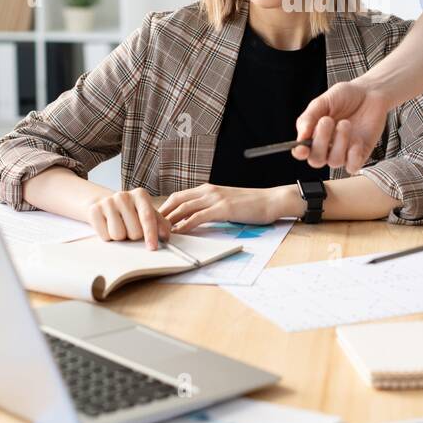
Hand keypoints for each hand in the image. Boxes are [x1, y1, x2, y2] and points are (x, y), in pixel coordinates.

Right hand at [85, 187, 171, 250]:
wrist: (106, 204)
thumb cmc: (132, 212)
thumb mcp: (147, 213)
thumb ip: (160, 223)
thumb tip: (165, 235)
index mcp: (140, 195)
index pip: (147, 217)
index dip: (151, 234)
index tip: (152, 248)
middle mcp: (123, 195)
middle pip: (134, 231)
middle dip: (133, 236)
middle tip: (130, 228)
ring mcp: (107, 202)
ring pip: (118, 235)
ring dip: (121, 237)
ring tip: (119, 227)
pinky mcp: (94, 210)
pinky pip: (105, 236)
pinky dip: (108, 236)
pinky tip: (108, 226)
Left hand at [159, 183, 288, 229]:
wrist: (271, 201)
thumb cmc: (251, 205)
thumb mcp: (227, 203)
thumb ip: (210, 208)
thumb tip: (195, 219)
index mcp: (208, 189)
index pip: (179, 196)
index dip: (165, 207)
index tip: (156, 220)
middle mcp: (209, 190)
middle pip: (177, 200)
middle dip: (162, 213)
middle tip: (151, 227)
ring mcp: (215, 198)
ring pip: (184, 208)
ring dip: (170, 221)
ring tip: (159, 232)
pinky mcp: (223, 208)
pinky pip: (198, 217)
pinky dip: (185, 225)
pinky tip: (178, 233)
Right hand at [293, 80, 388, 173]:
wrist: (370, 92)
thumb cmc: (346, 96)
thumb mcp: (323, 101)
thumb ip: (309, 117)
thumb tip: (301, 135)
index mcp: (314, 135)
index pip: (301, 151)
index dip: (299, 153)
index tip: (302, 148)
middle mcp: (327, 147)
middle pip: (316, 160)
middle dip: (320, 142)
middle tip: (327, 121)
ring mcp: (343, 152)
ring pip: (334, 161)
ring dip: (339, 142)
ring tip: (346, 123)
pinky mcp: (360, 154)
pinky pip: (353, 166)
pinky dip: (353, 155)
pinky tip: (357, 139)